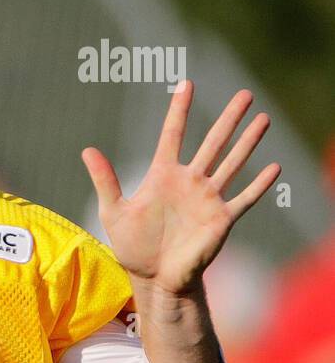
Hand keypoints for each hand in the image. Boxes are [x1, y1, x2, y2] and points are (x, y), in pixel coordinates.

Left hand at [81, 80, 280, 297]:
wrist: (155, 277)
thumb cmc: (133, 246)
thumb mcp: (114, 211)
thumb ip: (105, 180)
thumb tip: (87, 150)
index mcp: (163, 175)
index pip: (173, 134)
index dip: (180, 110)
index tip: (187, 84)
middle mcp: (189, 181)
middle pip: (212, 142)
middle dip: (228, 118)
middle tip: (245, 93)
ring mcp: (208, 198)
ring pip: (233, 162)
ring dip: (248, 141)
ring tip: (263, 118)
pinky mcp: (221, 219)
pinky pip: (244, 198)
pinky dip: (258, 184)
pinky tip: (274, 167)